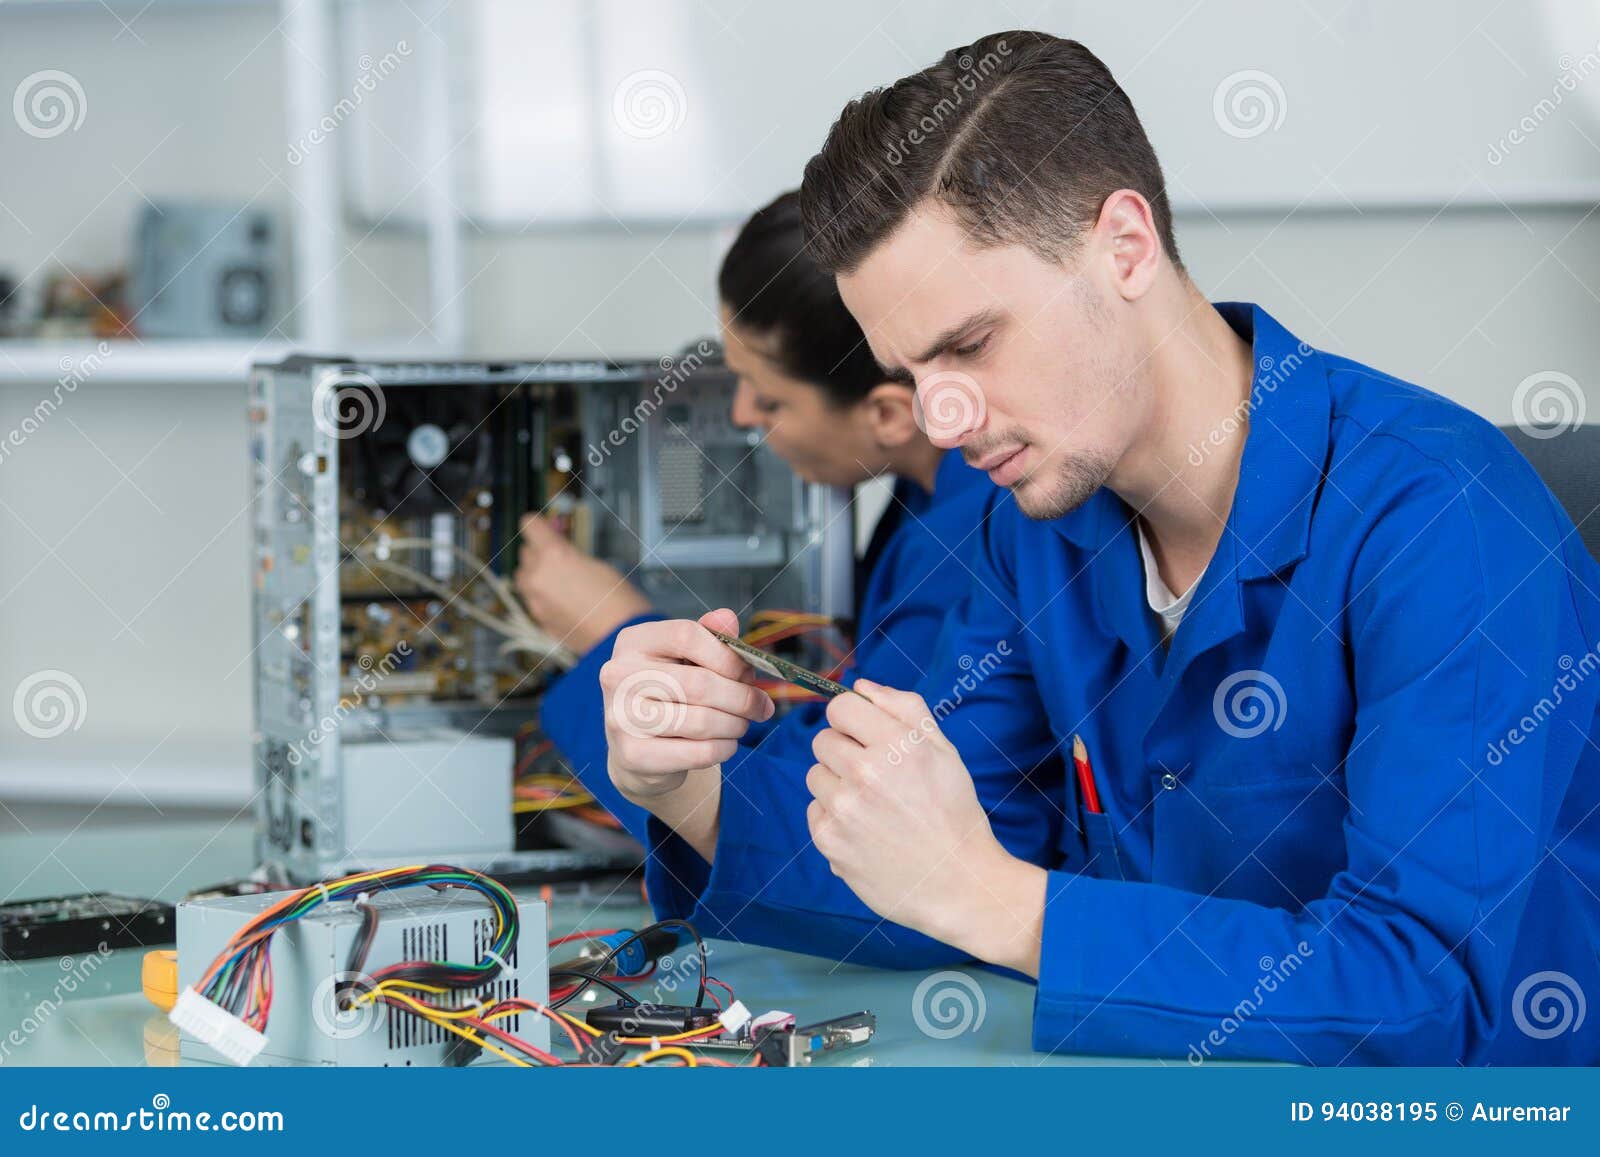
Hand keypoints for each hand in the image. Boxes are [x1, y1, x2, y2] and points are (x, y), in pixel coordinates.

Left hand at [515, 514, 651, 652]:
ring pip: (524, 577)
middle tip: (559, 557)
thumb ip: (570, 556)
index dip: (538, 525)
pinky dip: (543, 597)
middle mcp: (537, 575)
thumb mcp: (596, 564)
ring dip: (536, 574)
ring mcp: (535, 600)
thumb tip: (560, 555)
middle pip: (526, 552)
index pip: (530, 525)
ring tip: (560, 581)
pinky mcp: (539, 619)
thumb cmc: (617, 601)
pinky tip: (564, 601)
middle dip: (540, 552)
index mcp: (553, 554)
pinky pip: (533, 600)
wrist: (619, 638)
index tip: (542, 526)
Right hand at [600, 608, 774, 801]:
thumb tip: (729, 618)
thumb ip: (708, 636)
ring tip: (742, 725)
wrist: (634, 749)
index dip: (728, 655)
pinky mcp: (632, 754)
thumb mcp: (684, 658)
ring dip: (736, 725)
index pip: (687, 635)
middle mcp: (618, 675)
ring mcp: (621, 717)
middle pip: (700, 683)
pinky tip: (727, 744)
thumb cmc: (666, 694)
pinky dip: (724, 749)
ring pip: (703, 721)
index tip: (749, 672)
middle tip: (761, 707)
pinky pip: (699, 752)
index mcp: (633, 642)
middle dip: (742, 698)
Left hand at [807, 680, 1045, 973]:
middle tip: (876, 778)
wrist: (960, 884)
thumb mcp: (944, 751)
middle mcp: (866, 772)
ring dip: (837, 785)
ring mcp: (844, 809)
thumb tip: (861, 685)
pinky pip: (815, 811)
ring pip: (815, 776)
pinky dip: (834, 819)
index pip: (840, 707)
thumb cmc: (955, 813)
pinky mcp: (830, 841)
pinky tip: (865, 831)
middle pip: (822, 740)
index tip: (866, 737)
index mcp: (898, 744)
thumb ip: (904, 709)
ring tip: (873, 807)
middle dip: (845, 752)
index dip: (852, 719)